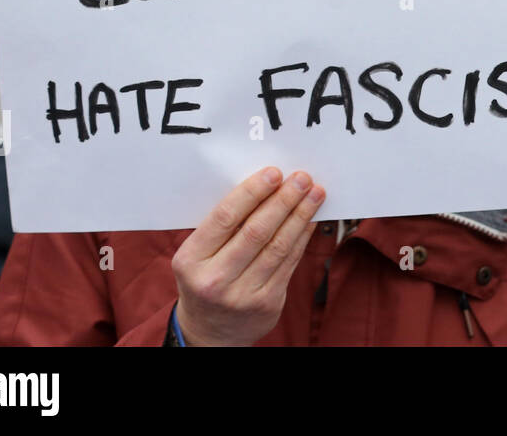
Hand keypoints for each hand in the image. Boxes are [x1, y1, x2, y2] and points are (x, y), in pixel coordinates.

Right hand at [172, 167, 325, 345]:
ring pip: (278, 246)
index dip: (252, 192)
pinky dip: (303, 236)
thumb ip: (223, 226)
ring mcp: (242, 295)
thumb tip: (266, 186)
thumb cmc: (205, 278)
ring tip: (315, 193)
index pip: (225, 218)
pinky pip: (290, 262)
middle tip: (302, 178)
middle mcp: (215, 280)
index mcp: (191, 260)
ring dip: (301, 215)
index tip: (274, 173)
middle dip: (283, 200)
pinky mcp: (267, 304)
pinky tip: (311, 218)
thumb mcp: (198, 255)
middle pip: (256, 231)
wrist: (209, 333)